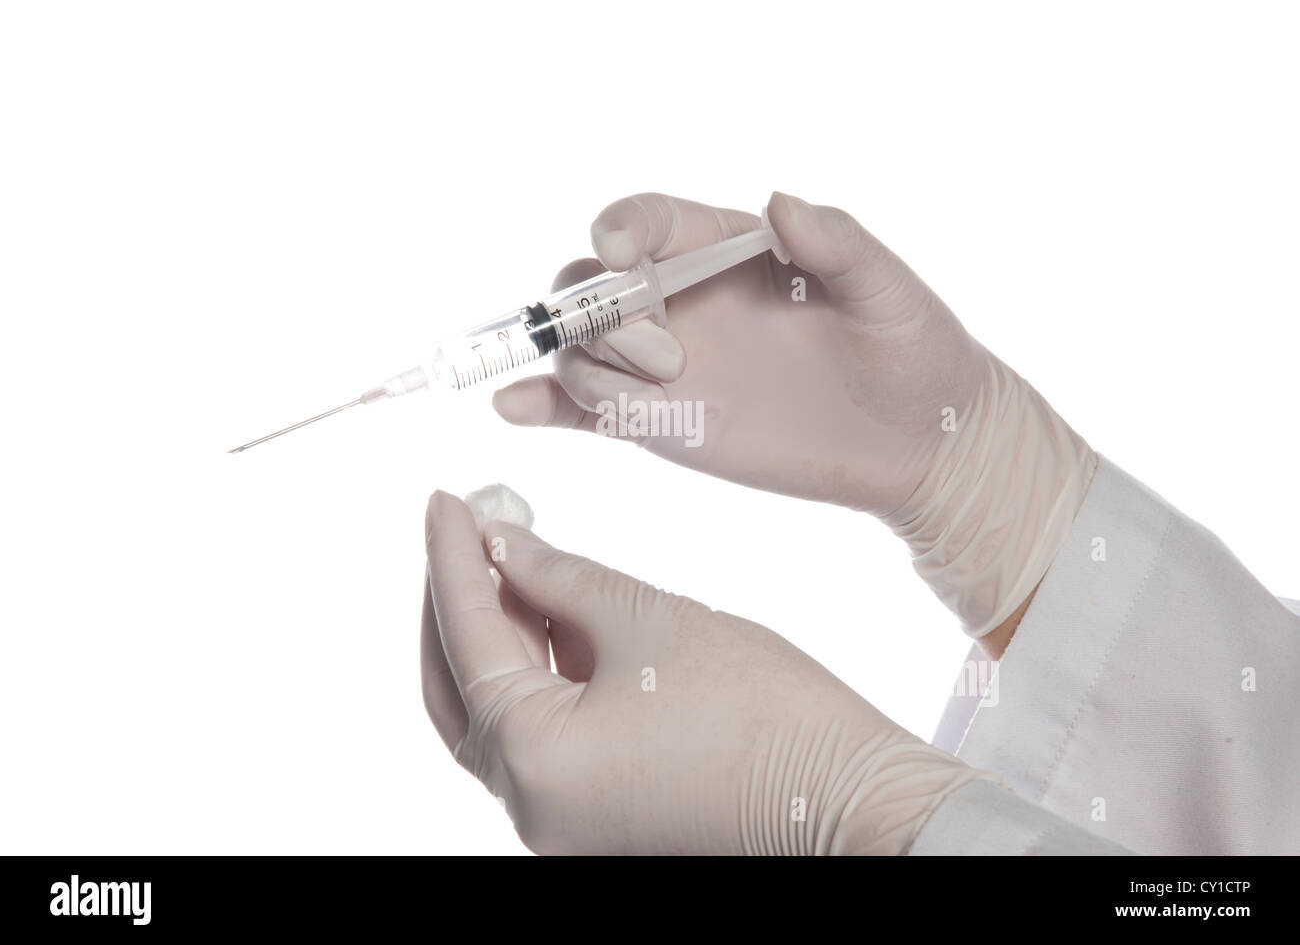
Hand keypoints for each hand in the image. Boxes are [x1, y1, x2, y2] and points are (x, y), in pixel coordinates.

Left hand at [420, 491, 997, 854]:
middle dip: (461, 602)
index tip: (446, 499)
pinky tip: (555, 608)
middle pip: (463, 687)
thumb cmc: (763, 711)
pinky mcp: (598, 812)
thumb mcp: (648, 619)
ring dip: (504, 632)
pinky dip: (542, 671)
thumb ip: (560, 576)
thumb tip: (504, 544)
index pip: (467, 639)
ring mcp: (563, 817)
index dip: (452, 558)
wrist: (849, 798)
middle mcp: (531, 805)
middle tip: (468, 529)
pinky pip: (544, 733)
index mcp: (533, 760)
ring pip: (502, 710)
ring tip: (516, 553)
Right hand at [491, 192, 1095, 636]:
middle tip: (668, 354)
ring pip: (579, 350)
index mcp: (725, 252)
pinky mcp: (661, 425)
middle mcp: (682, 304)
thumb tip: (780, 200)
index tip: (620, 251)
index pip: (647, 223)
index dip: (620, 228)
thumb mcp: (887, 288)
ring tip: (663, 389)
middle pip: (589, 287)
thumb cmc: (912, 350)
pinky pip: (583, 412)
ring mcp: (666, 367)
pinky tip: (514, 409)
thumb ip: (836, 241)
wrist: (919, 442)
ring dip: (589, 365)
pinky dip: (542, 407)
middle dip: (599, 311)